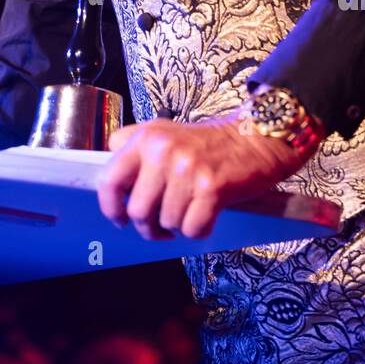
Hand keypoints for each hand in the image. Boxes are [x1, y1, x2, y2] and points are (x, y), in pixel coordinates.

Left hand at [96, 113, 321, 240]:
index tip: (120, 219)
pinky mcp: (211, 188)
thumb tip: (111, 182)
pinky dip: (199, 230)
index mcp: (146, 138)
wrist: (254, 140)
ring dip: (178, 226)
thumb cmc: (208, 144)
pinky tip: (206, 215)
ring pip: (166, 222)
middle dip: (149, 226)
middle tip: (161, 225)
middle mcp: (163, 151)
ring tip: (190, 210)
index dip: (110, 207)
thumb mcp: (164, 133)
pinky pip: (191, 229)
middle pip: (138, 210)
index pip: (110, 178)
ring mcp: (187, 169)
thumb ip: (135, 149)